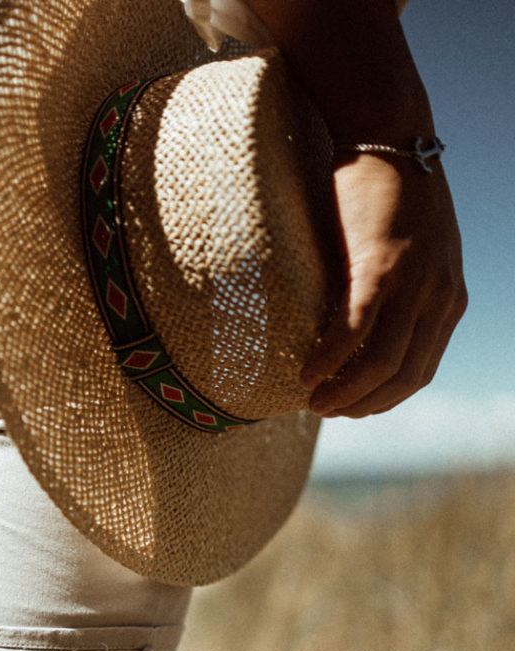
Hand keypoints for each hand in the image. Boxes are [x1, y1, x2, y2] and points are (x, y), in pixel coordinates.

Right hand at [302, 152, 467, 418]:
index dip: (384, 399)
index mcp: (450, 297)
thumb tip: (367, 326)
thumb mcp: (416, 248)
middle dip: (363, 405)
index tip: (351, 408)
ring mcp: (412, 283)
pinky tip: (306, 372)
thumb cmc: (390, 190)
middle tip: (326, 411)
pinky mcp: (379, 267)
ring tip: (312, 402)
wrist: (389, 133)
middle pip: (402, 378)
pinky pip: (354, 331)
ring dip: (343, 392)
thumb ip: (404, 289)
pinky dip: (329, 359)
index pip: (421, 372)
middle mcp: (438, 296)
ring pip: (380, 364)